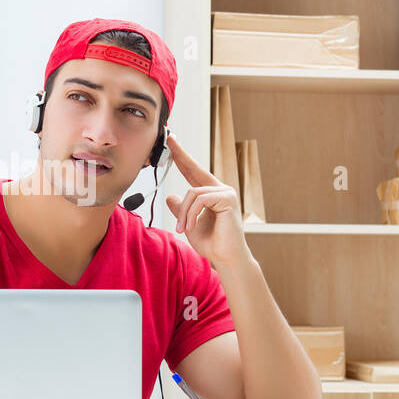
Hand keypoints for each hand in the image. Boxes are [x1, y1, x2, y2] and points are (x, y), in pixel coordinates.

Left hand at [163, 132, 251, 268]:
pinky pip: (200, 200)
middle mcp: (220, 190)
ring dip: (184, 213)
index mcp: (212, 194)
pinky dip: (191, 214)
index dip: (182, 158)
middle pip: (196, 169)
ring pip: (193, 192)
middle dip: (181, 155)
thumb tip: (170, 196)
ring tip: (182, 229)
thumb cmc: (212, 244)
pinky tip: (190, 228)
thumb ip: (181, 209)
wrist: (225, 258)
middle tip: (169, 139)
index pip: (194, 172)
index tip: (171, 143)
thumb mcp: (188, 224)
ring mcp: (226, 193)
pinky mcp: (228, 199)